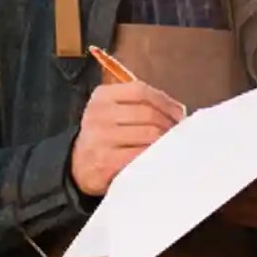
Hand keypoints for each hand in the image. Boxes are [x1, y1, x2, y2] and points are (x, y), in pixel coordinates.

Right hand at [70, 81, 185, 196]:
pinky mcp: (106, 161)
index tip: (179, 114)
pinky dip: (156, 156)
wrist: (78, 165)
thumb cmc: (105, 136)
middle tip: (178, 134)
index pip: (140, 90)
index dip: (165, 102)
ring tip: (171, 145)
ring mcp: (101, 138)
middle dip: (169, 124)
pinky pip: (142, 154)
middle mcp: (99, 114)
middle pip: (148, 113)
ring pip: (149, 134)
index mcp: (102, 96)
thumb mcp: (113, 111)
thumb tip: (179, 110)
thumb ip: (140, 104)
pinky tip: (159, 158)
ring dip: (166, 140)